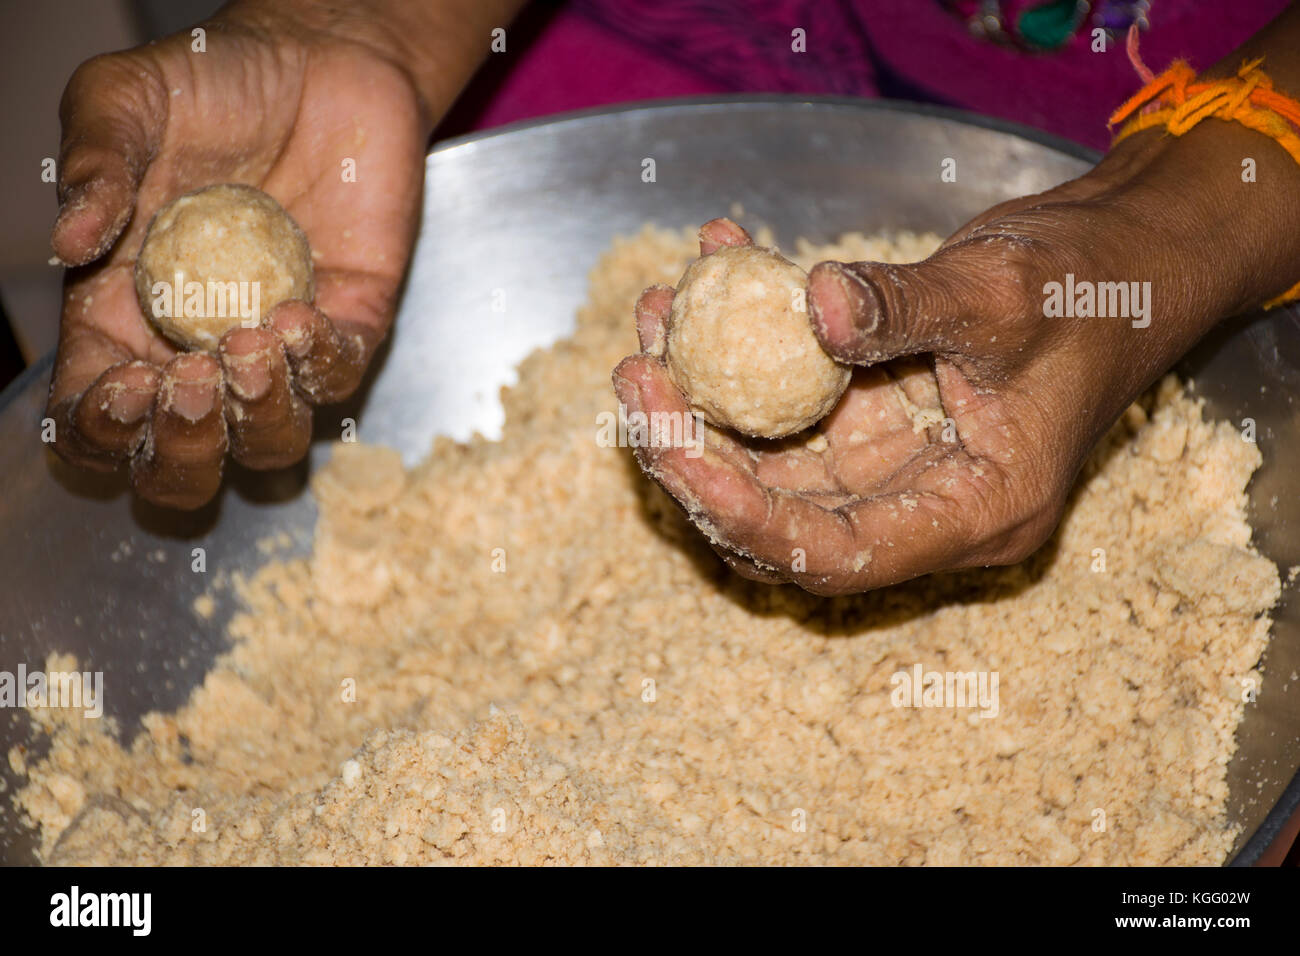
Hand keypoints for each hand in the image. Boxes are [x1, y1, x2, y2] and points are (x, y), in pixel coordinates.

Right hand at [47, 1, 428, 507]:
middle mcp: (197, 349)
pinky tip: (300, 314)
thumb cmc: (210, 85)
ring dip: (259, 416)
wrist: (318, 62)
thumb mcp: (125, 101)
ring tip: (253, 343)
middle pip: (184, 466)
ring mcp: (277, 346)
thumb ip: (92, 164)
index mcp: (121, 319)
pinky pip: (339, 378)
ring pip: (269, 443)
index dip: (104, 430)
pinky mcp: (350, 323)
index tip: (127, 383)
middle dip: (184, 454)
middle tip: (192, 385)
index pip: (97, 420)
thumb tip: (69, 244)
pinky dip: (320, 364)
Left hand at [614, 118, 1299, 594]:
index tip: (674, 449)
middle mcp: (921, 506)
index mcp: (975, 513)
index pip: (839, 553)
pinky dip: (741, 348)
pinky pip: (785, 400)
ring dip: (702, 395)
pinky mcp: (870, 420)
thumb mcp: (1004, 292)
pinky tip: (716, 267)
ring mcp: (890, 466)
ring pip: (768, 460)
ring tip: (658, 314)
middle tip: (637, 372)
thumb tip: (808, 304)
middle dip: (694, 452)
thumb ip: (908, 304)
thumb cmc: (1093, 286)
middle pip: (782, 517)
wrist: (1123, 260)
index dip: (746, 514)